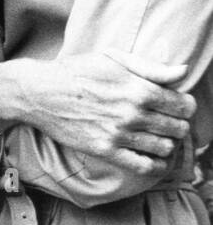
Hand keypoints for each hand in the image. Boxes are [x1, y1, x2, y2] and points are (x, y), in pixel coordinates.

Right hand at [0, 50, 195, 176]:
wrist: (39, 92)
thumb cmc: (75, 71)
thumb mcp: (111, 58)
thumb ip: (150, 67)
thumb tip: (183, 71)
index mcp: (137, 88)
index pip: (183, 105)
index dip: (185, 105)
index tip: (177, 105)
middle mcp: (132, 113)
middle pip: (178, 127)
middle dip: (177, 123)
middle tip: (166, 120)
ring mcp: (119, 134)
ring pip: (165, 148)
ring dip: (167, 142)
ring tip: (157, 136)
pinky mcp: (106, 151)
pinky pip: (145, 166)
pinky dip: (157, 164)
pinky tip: (153, 156)